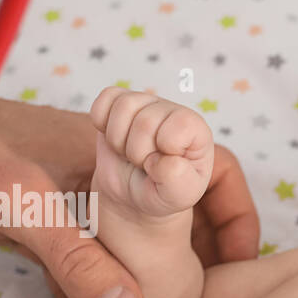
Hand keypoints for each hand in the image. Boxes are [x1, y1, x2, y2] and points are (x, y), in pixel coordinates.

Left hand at [0, 70, 259, 297]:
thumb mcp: (24, 209)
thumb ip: (78, 261)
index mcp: (128, 153)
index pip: (210, 171)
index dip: (236, 218)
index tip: (239, 269)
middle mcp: (118, 176)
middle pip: (178, 227)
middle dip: (187, 282)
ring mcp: (88, 203)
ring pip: (134, 256)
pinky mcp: (56, 228)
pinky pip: (86, 271)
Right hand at [87, 86, 214, 217]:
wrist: (133, 196)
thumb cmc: (161, 192)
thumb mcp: (179, 196)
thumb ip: (179, 181)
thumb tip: (165, 160)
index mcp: (196, 129)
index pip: (181, 124)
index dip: (165, 150)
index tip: (164, 166)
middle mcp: (171, 110)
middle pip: (145, 121)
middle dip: (137, 153)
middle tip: (144, 164)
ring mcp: (144, 103)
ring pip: (123, 107)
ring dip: (118, 141)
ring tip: (130, 153)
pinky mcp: (118, 102)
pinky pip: (102, 101)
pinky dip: (100, 123)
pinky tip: (115, 140)